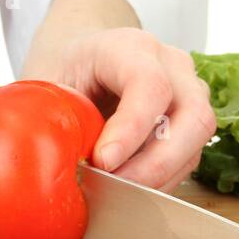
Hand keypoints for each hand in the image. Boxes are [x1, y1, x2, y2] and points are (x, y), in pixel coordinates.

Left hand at [21, 0, 215, 190]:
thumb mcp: (45, 84)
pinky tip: (129, 187)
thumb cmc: (65, 70)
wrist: (83, 61)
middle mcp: (170, 64)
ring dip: (159, 177)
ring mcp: (189, 91)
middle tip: (113, 187)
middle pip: (193, 116)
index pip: (149, 84)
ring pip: (197, 142)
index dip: (131, 129)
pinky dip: (161, 180)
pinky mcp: (191, 121)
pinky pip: (189, 158)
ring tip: (115, 191)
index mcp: (128, 47)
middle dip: (154, 164)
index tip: (102, 162)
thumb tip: (42, 163)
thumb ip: (48, 117)